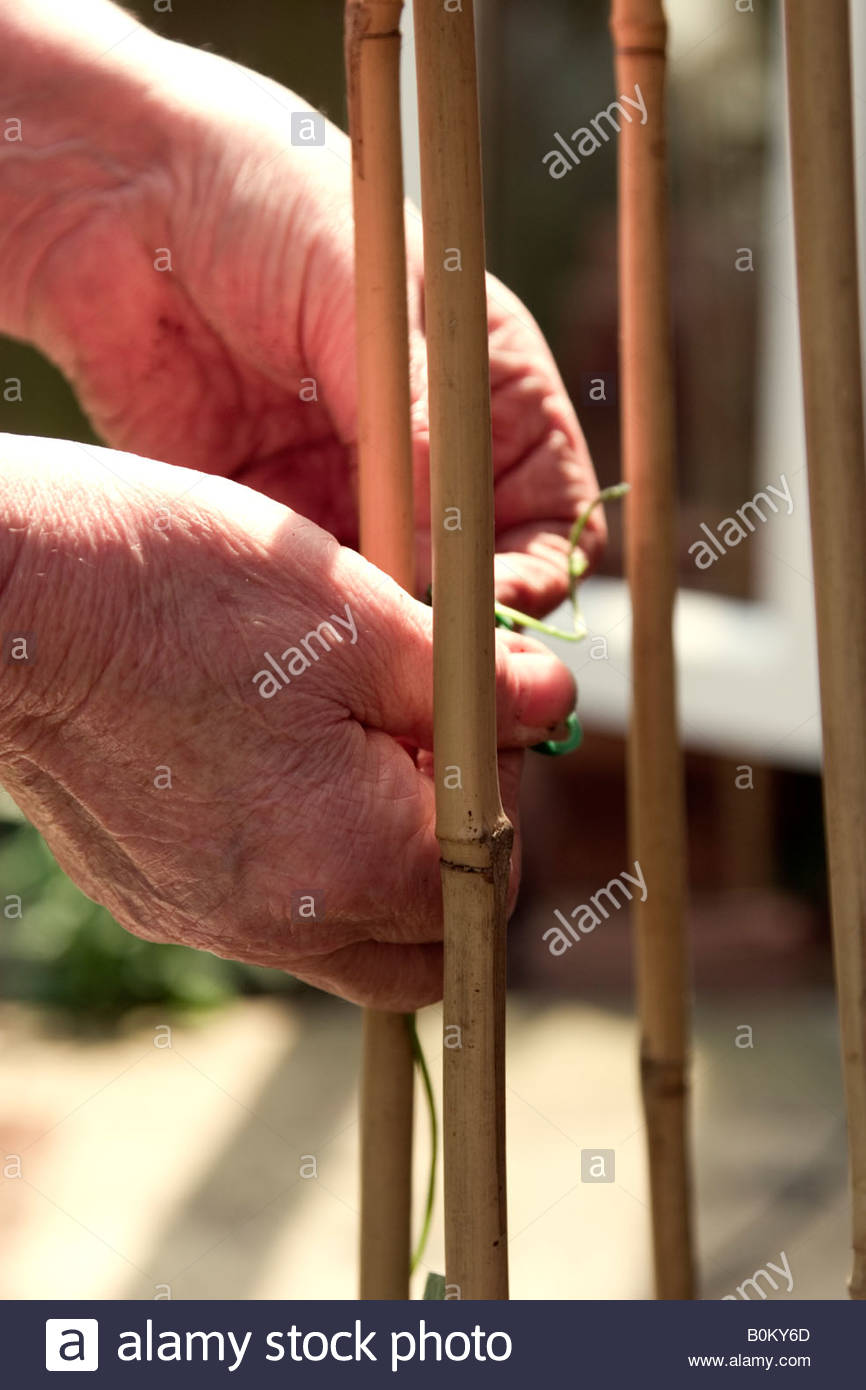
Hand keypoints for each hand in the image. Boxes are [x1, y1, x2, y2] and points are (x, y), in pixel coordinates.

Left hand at [0, 2, 603, 617]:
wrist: (118, 197)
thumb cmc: (259, 197)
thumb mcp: (349, 280)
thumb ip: (399, 402)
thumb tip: (440, 522)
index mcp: (481, 381)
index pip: (550, 498)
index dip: (540, 562)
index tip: (499, 607)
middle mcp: (427, 446)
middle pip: (481, 566)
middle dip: (469, 617)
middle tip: (434, 660)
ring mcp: (352, 486)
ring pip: (401, 591)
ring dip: (394, 628)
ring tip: (371, 656)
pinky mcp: (278, 514)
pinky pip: (318, 588)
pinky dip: (324, 619)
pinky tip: (309, 631)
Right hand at [0, 441, 576, 1008]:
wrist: (6, 599)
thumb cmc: (180, 588)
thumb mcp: (358, 615)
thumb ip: (473, 686)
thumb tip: (551, 707)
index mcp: (353, 861)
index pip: (488, 886)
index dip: (503, 807)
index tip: (477, 730)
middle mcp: (278, 924)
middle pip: (420, 949)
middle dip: (451, 868)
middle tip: (426, 760)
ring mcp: (202, 919)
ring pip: (337, 938)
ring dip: (372, 866)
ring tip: (345, 748)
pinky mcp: (149, 894)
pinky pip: (258, 913)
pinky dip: (295, 861)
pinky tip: (266, 766)